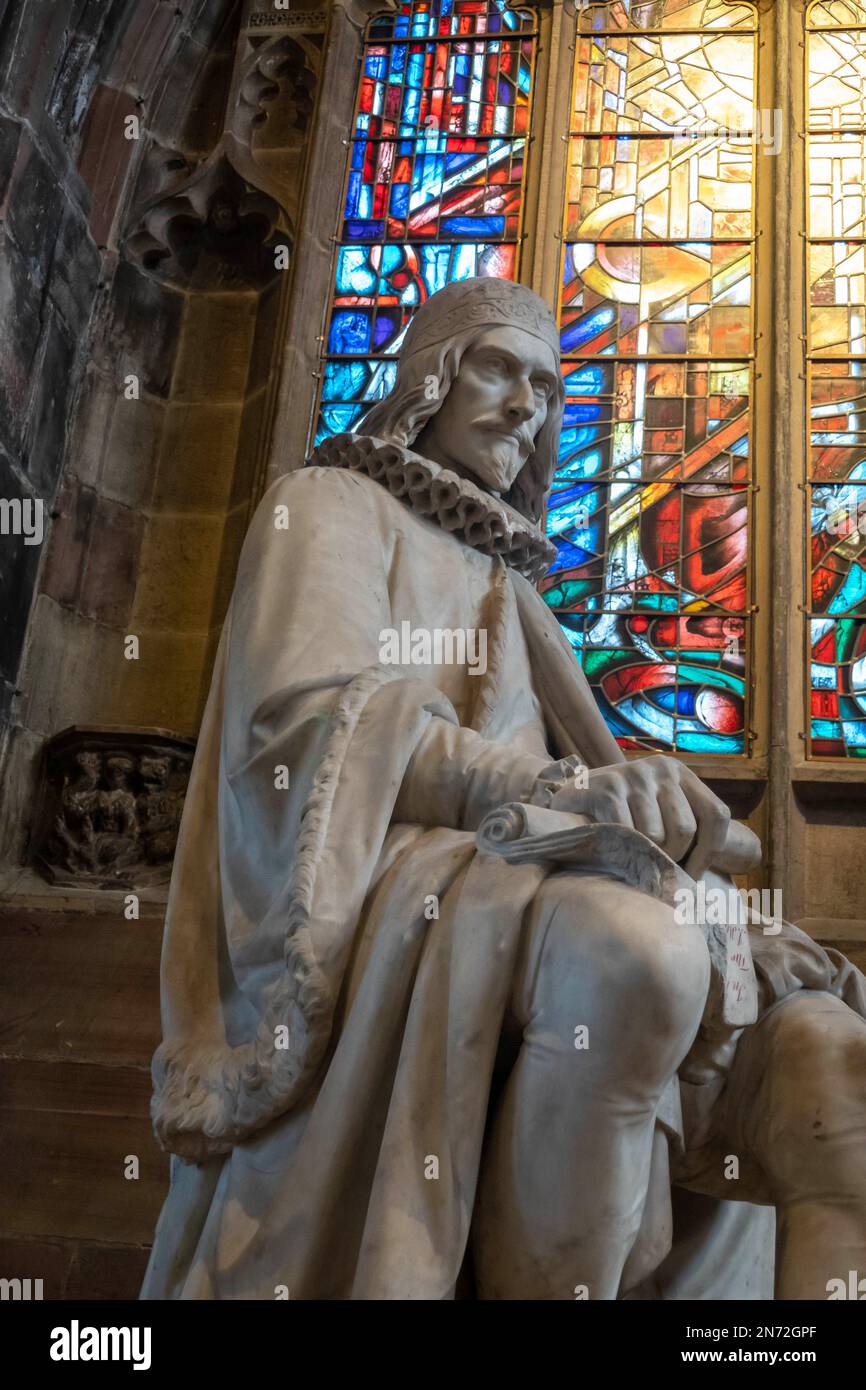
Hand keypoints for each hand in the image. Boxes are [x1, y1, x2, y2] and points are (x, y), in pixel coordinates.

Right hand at [549, 754, 756, 880]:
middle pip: (686, 831)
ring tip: (627, 852)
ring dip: (642, 854)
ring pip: (656, 837)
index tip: (691, 874)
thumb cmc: (618, 815)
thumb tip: (715, 879)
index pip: (717, 815)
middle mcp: (660, 769)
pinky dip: (620, 849)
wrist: (565, 797)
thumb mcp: (655, 809)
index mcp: (679, 773)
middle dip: (671, 859)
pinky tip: (610, 846)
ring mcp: (631, 776)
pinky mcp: (605, 788)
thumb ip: (681, 826)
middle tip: (652, 865)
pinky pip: (627, 833)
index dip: (710, 852)